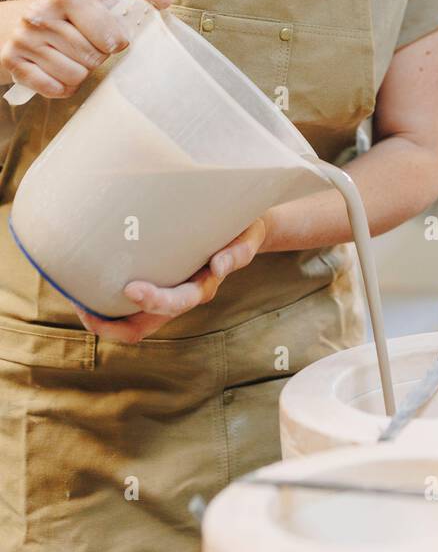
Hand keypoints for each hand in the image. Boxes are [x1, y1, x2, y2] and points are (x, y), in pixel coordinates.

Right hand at [0, 0, 172, 98]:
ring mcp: (23, 39)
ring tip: (71, 54)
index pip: (112, 38)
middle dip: (97, 55)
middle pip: (94, 58)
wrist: (23, 20)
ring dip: (80, 71)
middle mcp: (40, 14)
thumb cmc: (77, 8)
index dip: (117, 41)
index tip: (112, 35)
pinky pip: (55, 89)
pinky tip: (57, 68)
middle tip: (85, 43)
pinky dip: (62, 85)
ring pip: (75, 76)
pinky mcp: (12, 63)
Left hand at [73, 218, 267, 342]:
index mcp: (202, 286)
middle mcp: (181, 296)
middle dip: (114, 322)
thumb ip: (238, 252)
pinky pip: (127, 307)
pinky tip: (85, 290)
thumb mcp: (247, 237)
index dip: (153, 302)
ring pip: (131, 323)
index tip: (131, 288)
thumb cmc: (241, 229)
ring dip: (104, 320)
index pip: (176, 302)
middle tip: (84, 307)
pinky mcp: (155, 283)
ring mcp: (166, 292)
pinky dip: (105, 307)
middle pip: (145, 323)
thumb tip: (219, 267)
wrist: (241, 227)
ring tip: (76, 302)